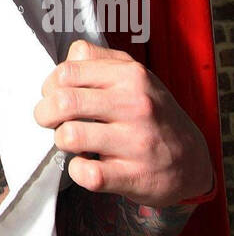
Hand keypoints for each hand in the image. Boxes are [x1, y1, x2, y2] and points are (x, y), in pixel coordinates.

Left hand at [34, 40, 213, 208]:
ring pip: (69, 136)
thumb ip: (98, 60)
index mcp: (130, 76)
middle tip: (48, 120)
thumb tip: (65, 60)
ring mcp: (135, 142)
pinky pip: (86, 173)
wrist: (191, 159)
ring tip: (70, 141)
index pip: (67, 72)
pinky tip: (84, 164)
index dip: (49, 86)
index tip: (52, 96)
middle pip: (63, 102)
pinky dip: (76, 170)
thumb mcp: (135, 75)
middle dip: (44, 113)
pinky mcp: (133, 175)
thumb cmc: (153, 114)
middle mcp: (135, 105)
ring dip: (60, 141)